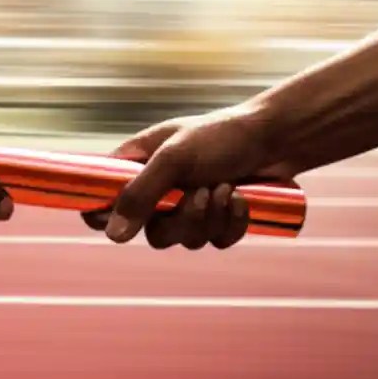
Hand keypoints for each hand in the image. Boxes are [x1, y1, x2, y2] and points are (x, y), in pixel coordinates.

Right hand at [81, 105, 285, 249]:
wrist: (276, 138)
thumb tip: (112, 236)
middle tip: (200, 193)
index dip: (102, 215)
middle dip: (180, 219)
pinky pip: (216, 242)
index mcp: (137, 167)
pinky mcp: (218, 221)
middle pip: (149, 232)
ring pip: (185, 240)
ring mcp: (189, 207)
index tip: (112, 222)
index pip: (101, 199)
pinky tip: (241, 198)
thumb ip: (140, 194)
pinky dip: (231, 223)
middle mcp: (159, 190)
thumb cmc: (220, 136)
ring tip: (225, 187)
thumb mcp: (174, 159)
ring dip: (209, 218)